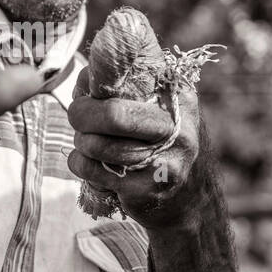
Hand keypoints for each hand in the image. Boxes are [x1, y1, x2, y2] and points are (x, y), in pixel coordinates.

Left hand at [66, 65, 201, 229]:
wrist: (193, 198)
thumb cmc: (163, 142)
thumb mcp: (160, 107)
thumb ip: (125, 86)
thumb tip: (84, 81)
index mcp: (179, 97)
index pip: (134, 72)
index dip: (100, 77)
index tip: (89, 89)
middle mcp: (177, 128)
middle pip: (113, 115)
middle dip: (81, 113)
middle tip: (78, 116)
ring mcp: (163, 162)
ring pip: (96, 145)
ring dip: (81, 142)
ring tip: (89, 141)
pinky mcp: (145, 190)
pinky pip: (91, 170)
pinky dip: (81, 164)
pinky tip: (94, 164)